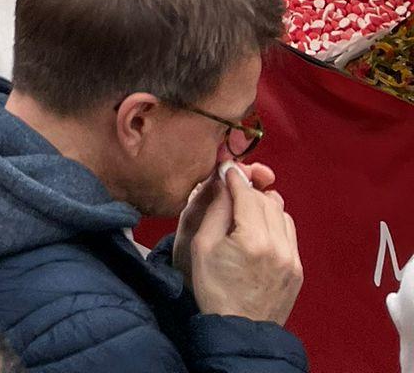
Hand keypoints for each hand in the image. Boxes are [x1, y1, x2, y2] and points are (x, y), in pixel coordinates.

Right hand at [189, 162, 301, 327]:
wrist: (240, 332)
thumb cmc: (214, 289)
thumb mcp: (202, 245)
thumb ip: (216, 209)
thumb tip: (225, 182)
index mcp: (253, 240)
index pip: (247, 193)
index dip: (235, 177)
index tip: (226, 169)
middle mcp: (278, 246)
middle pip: (266, 200)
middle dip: (248, 191)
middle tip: (232, 190)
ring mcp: (292, 259)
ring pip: (281, 213)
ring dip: (264, 206)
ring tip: (246, 212)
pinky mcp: (298, 269)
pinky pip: (289, 232)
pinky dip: (275, 223)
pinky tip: (259, 230)